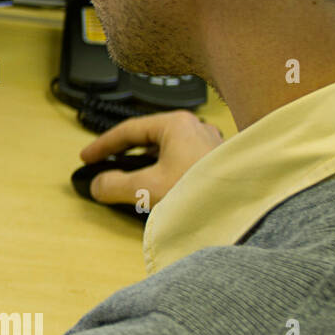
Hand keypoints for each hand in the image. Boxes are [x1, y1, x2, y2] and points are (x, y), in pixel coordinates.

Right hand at [79, 109, 224, 208]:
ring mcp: (208, 145)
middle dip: (124, 153)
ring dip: (144, 164)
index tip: (87, 157)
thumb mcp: (149, 189)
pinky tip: (159, 188)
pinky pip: (180, 162)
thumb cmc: (206, 191)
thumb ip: (116, 185)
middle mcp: (195, 129)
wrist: (247, 210)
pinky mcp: (216, 164)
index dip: (103, 145)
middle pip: (148, 138)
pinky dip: (163, 171)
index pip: (128, 130)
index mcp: (177, 124)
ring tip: (130, 179)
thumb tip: (99, 185)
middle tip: (105, 165)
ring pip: (166, 150)